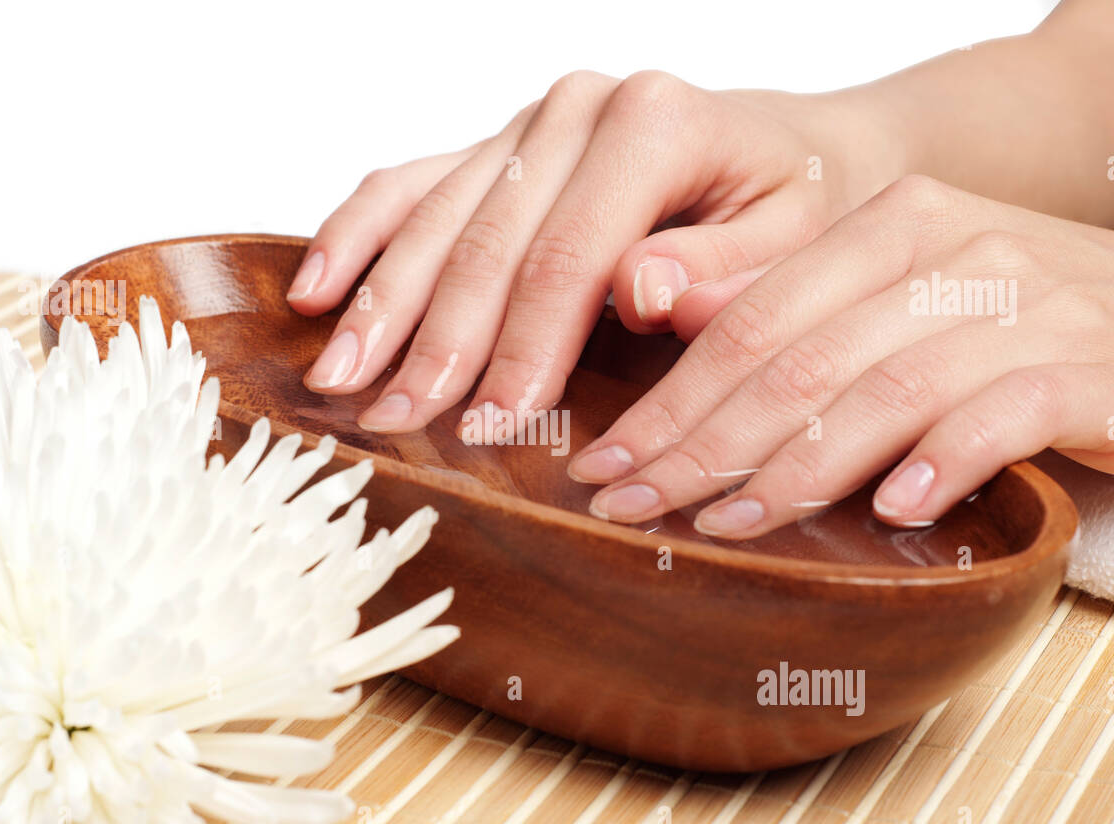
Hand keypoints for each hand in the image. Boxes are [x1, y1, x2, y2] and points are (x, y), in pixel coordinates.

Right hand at [287, 71, 899, 431]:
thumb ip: (724, 268)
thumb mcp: (796, 240)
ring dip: (381, 302)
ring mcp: (528, 120)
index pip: (571, 255)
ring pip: (434, 214)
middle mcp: (580, 107)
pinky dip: (357, 234)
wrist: (795, 149)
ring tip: (340, 377)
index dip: (524, 346)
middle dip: (437, 340)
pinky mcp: (496, 143)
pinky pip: (410, 183)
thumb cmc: (799, 204)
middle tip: (394, 420)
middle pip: (487, 238)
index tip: (488, 427)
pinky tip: (314, 287)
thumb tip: (638, 294)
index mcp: (656, 121)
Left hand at [571, 175, 1113, 536]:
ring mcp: (1028, 305)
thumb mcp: (898, 296)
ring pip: (884, 390)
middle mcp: (952, 251)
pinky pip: (1004, 415)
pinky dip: (943, 463)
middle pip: (797, 358)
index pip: (748, 319)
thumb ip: (792, 299)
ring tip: (728, 529)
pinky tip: (895, 514)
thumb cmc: (1014, 325)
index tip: (603, 465)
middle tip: (630, 509)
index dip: (668, 399)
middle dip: (699, 444)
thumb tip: (670, 311)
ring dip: (796, 470)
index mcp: (887, 227)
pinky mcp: (1099, 366)